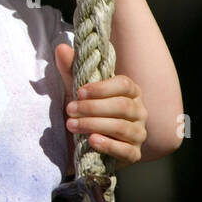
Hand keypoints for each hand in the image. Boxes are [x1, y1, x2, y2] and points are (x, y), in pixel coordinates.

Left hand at [55, 42, 147, 166]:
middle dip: (92, 108)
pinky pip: (126, 150)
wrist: (85, 144)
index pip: (124, 84)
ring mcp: (139, 133)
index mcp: (130, 92)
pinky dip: (108, 145)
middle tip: (69, 110)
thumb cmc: (86, 112)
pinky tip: (92, 141)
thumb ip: (70, 70)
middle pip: (122, 106)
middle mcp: (139, 111)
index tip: (79, 92)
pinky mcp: (134, 153)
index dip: (102, 88)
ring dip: (94, 125)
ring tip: (72, 125)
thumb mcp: (75, 91)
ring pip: (122, 127)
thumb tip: (62, 48)